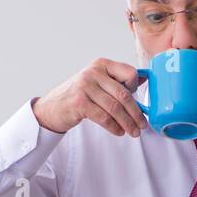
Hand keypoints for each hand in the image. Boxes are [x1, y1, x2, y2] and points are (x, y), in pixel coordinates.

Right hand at [30, 58, 148, 137]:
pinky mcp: (79, 103)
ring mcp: (85, 87)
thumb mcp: (98, 82)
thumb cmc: (79, 95)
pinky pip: (104, 117)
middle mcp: (93, 72)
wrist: (53, 107)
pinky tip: (119, 131)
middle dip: (136, 113)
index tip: (139, 102)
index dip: (137, 89)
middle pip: (123, 94)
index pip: (129, 72)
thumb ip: (117, 80)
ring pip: (115, 108)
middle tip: (142, 125)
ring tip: (133, 132)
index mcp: (101, 64)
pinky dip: (114, 127)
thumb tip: (144, 78)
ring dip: (127, 123)